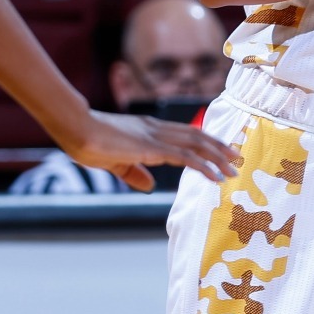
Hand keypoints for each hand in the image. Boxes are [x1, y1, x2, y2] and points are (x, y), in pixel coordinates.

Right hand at [57, 111, 239, 191]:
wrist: (76, 128)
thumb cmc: (87, 142)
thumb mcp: (113, 161)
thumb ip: (133, 172)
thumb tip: (149, 186)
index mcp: (147, 130)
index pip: (183, 133)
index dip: (204, 142)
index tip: (220, 151)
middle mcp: (155, 129)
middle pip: (195, 135)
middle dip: (218, 146)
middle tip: (237, 157)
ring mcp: (154, 136)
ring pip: (195, 144)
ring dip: (217, 155)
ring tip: (233, 167)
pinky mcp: (151, 147)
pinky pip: (184, 157)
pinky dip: (203, 166)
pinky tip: (215, 175)